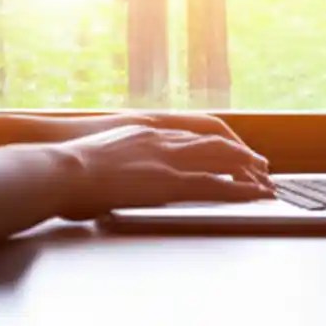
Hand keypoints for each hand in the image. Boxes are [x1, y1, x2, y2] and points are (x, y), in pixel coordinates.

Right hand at [54, 124, 275, 220]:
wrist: (60, 168)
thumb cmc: (68, 166)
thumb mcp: (100, 151)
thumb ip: (118, 155)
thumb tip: (117, 168)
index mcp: (146, 130)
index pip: (195, 131)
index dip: (219, 142)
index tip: (232, 152)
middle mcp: (162, 138)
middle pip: (214, 141)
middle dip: (241, 154)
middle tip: (260, 166)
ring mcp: (166, 159)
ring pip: (220, 159)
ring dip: (246, 171)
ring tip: (266, 182)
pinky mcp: (167, 182)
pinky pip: (212, 184)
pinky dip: (236, 189)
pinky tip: (252, 196)